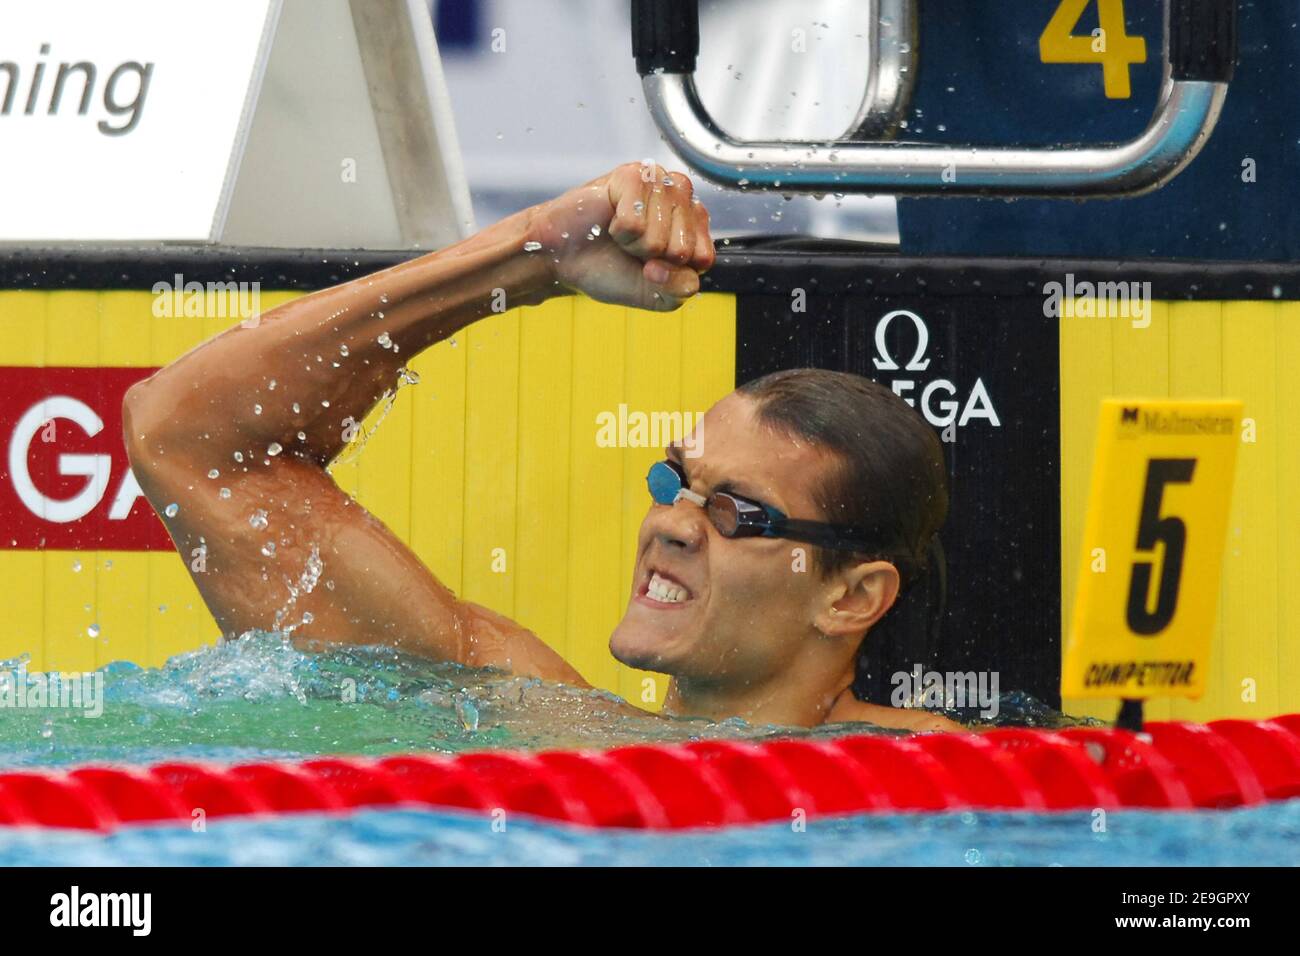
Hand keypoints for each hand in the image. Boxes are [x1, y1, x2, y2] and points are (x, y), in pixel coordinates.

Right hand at [526, 161, 714, 310]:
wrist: (564, 258)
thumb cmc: (610, 270)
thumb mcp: (654, 295)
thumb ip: (679, 290)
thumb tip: (678, 267)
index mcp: (693, 226)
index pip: (702, 258)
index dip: (672, 272)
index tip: (651, 266)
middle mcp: (682, 200)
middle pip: (681, 249)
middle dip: (651, 259)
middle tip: (631, 248)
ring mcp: (659, 183)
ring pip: (659, 237)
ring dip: (633, 244)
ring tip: (620, 234)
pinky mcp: (634, 174)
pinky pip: (635, 220)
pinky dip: (619, 230)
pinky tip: (611, 220)